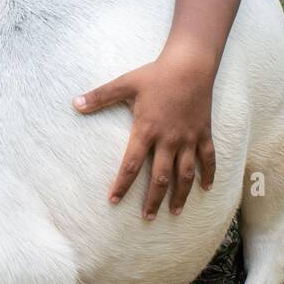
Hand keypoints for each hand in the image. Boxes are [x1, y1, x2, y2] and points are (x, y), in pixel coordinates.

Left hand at [72, 50, 217, 218]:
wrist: (190, 65)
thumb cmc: (155, 75)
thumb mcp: (124, 84)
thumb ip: (99, 96)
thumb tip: (74, 103)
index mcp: (146, 130)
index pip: (131, 165)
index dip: (122, 184)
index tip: (114, 201)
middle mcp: (168, 139)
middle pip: (160, 177)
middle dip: (153, 199)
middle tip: (147, 217)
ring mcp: (189, 138)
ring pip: (186, 174)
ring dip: (181, 195)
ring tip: (175, 212)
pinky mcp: (204, 133)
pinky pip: (208, 158)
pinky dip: (208, 174)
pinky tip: (205, 189)